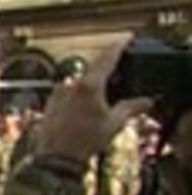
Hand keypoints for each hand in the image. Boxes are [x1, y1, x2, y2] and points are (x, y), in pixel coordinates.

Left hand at [37, 37, 153, 162]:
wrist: (55, 157)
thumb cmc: (83, 141)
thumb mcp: (114, 124)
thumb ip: (131, 108)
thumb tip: (145, 102)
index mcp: (89, 85)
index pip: (107, 59)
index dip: (118, 47)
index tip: (126, 38)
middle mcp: (71, 84)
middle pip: (93, 71)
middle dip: (106, 74)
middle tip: (117, 80)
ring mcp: (58, 92)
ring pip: (79, 83)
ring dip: (90, 89)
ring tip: (98, 106)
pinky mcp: (50, 102)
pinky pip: (68, 93)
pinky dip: (77, 97)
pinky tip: (82, 113)